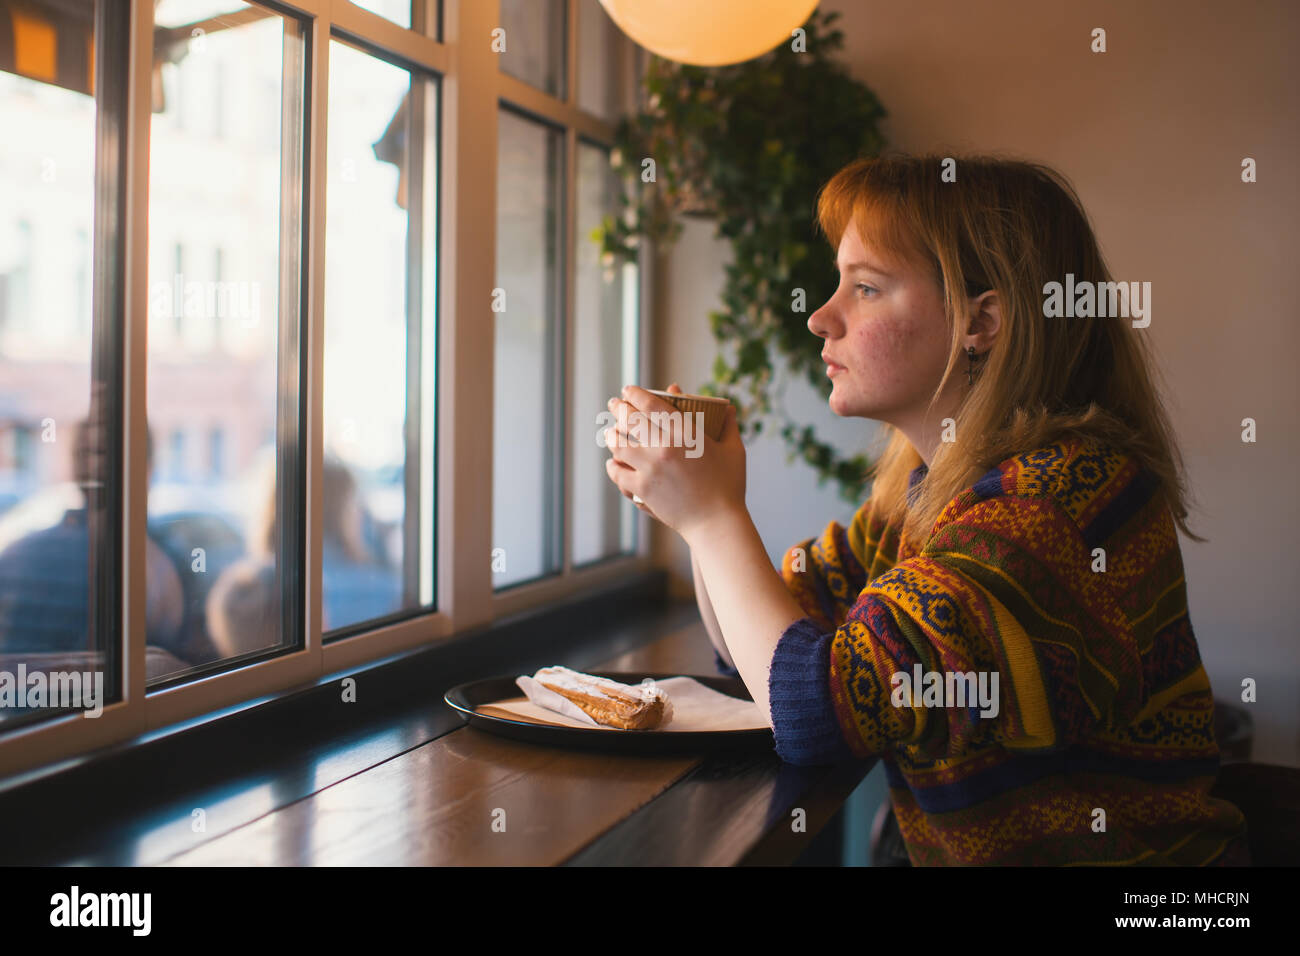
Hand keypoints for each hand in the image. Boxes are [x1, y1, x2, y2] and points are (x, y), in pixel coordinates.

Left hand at [602, 382, 745, 540]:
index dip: (636, 394)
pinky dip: (612, 465)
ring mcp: (650, 468)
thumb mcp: (733, 451)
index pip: (651, 404)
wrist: (716, 523)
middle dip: (619, 408)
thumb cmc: (729, 487)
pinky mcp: (642, 489)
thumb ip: (728, 425)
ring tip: (610, 432)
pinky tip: (612, 461)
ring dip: (612, 435)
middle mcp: (664, 447)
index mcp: (686, 433)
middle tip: (614, 404)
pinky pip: (618, 472)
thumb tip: (727, 407)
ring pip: (619, 444)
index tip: (628, 390)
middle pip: (630, 419)